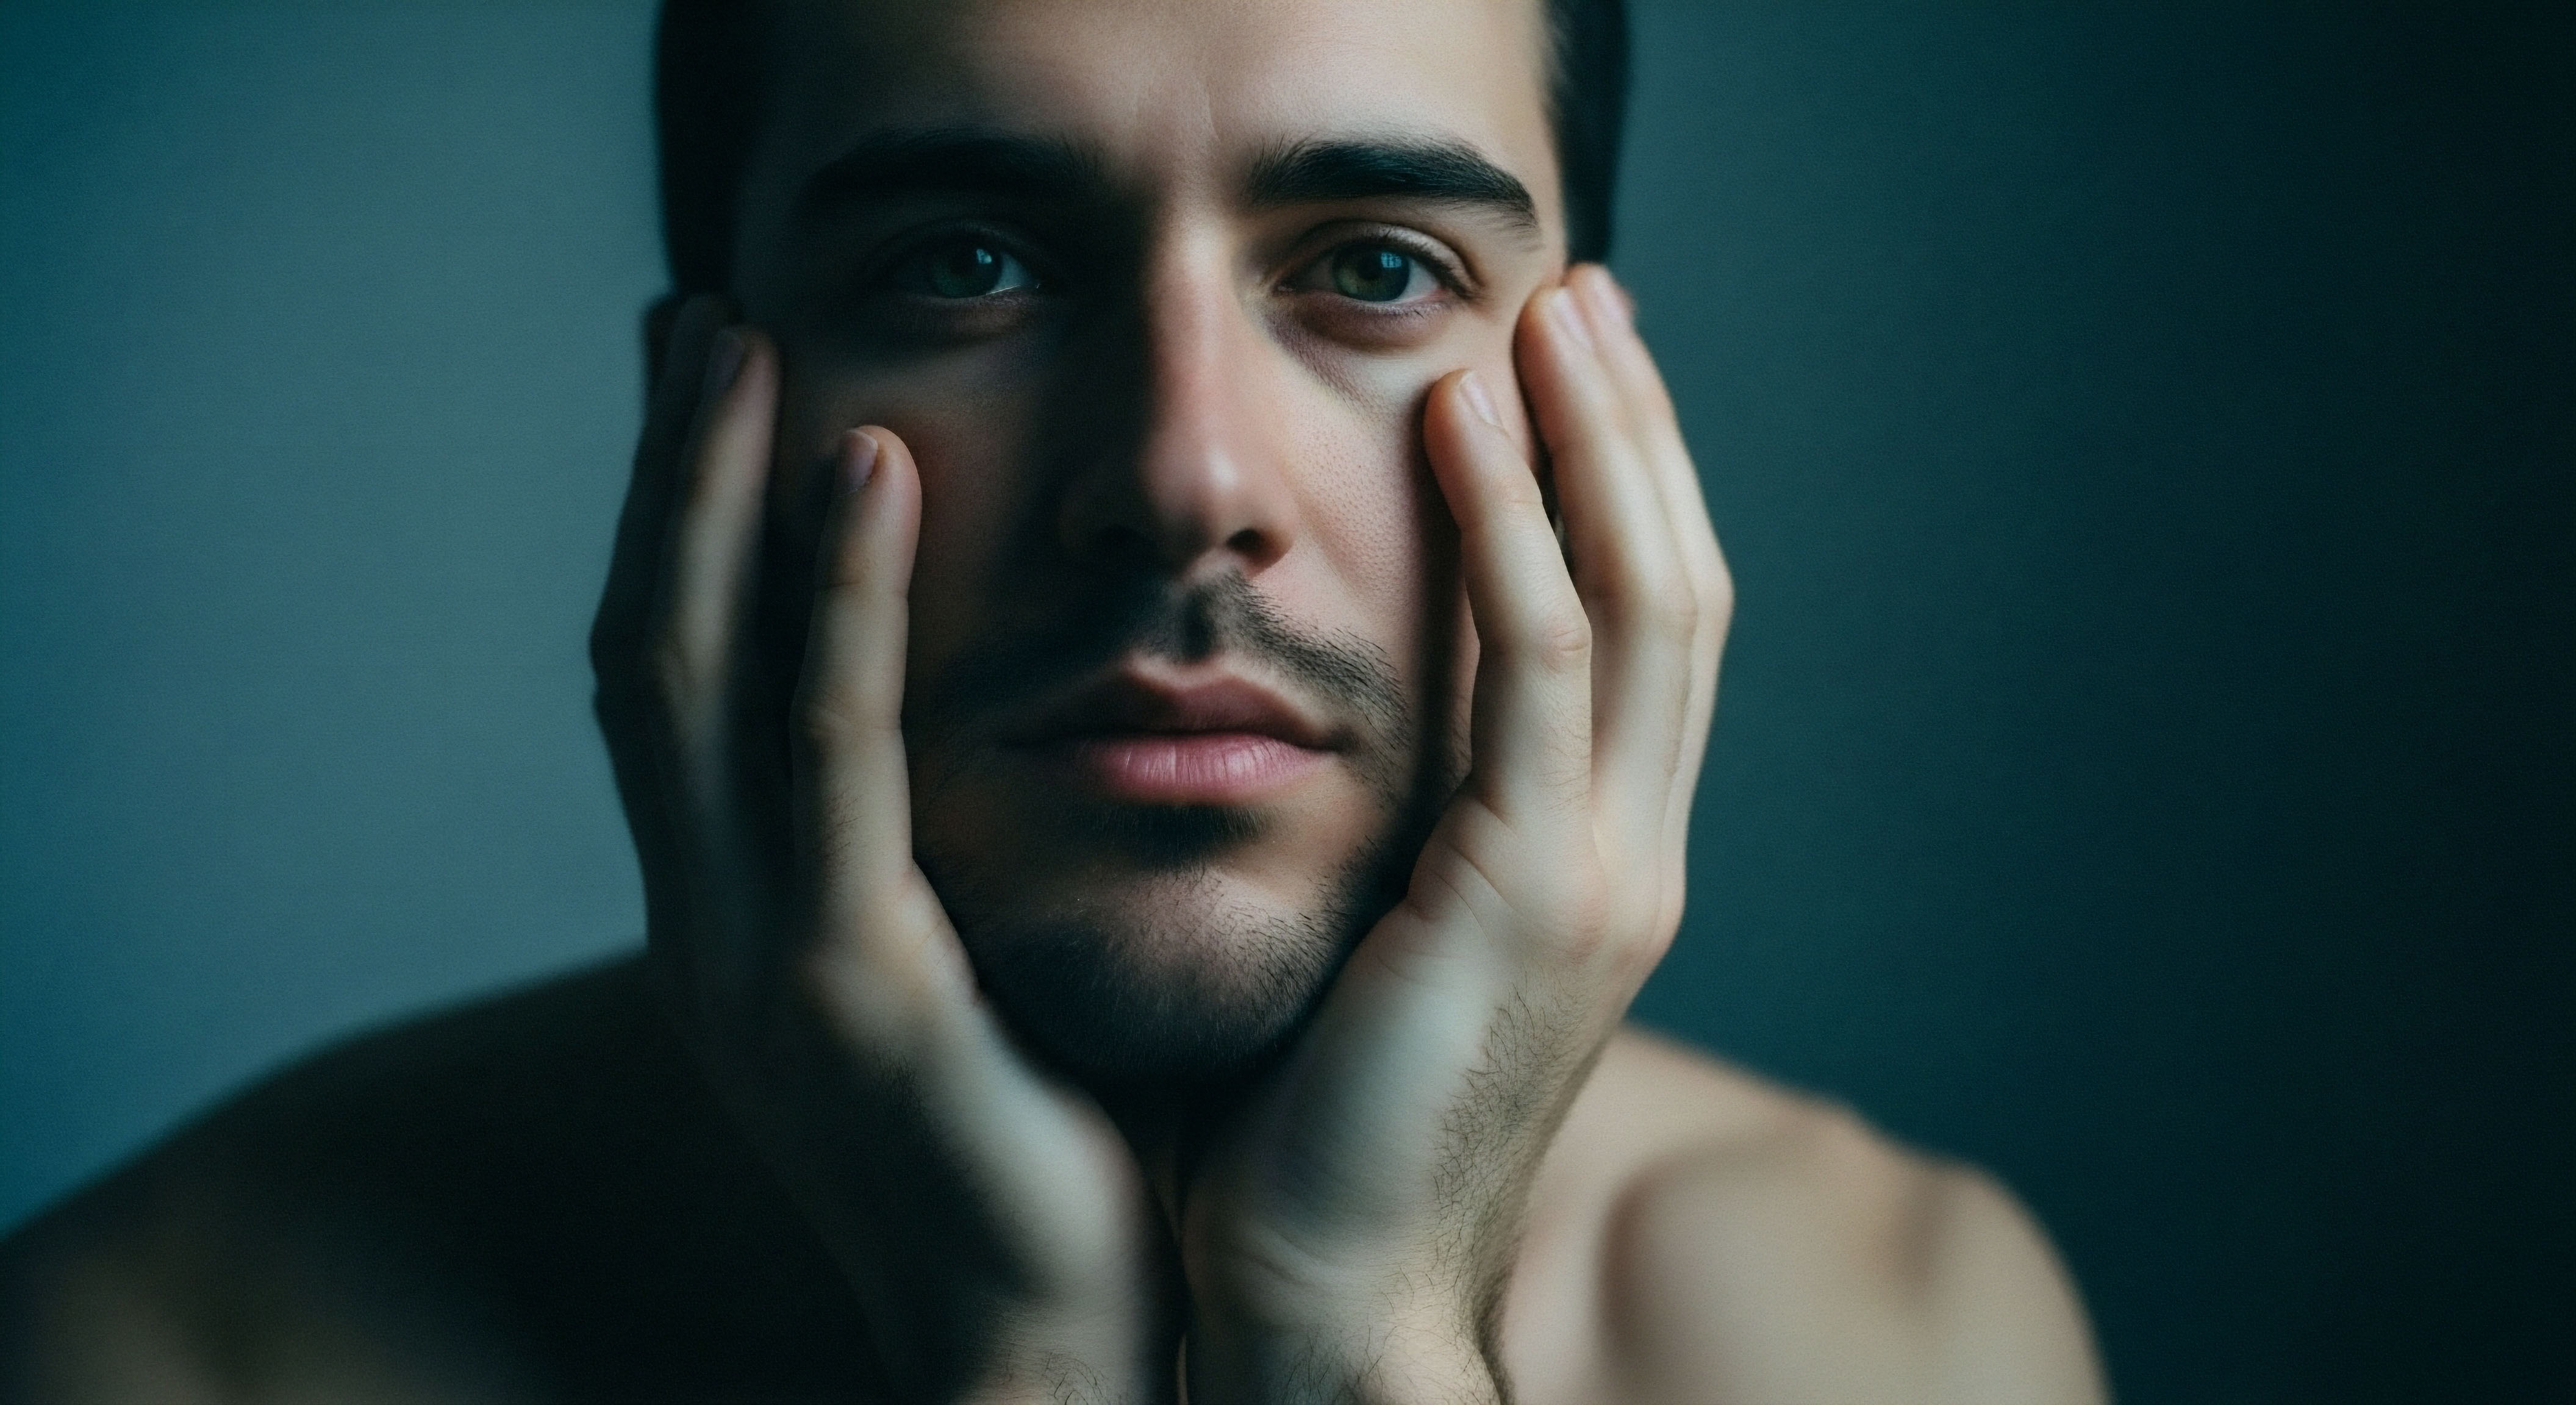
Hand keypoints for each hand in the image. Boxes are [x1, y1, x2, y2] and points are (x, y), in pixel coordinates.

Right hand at [590, 298, 1170, 1402]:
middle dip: (661, 484)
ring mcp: (761, 970)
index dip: (678, 533)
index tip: (716, 391)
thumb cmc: (1060, 1154)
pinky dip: (832, 611)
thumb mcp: (978, 973)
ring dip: (710, 502)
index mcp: (749, 927)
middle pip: (649, 657)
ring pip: (694, 688)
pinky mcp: (853, 1000)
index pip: (680, 691)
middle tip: (695, 319)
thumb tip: (1005, 715)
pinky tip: (867, 478)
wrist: (1074, 1350)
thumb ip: (946, 849)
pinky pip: (827, 767)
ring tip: (743, 345)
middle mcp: (717, 936)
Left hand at [1179, 266, 1729, 1402]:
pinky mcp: (1524, 895)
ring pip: (1637, 604)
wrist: (1322, 1302)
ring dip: (1597, 444)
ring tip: (1545, 315)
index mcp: (1601, 871)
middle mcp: (1633, 860)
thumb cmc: (1314, 1127)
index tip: (1575, 380)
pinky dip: (1514, 528)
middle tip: (1584, 301)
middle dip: (1638, 438)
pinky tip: (1464, 423)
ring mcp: (1600, 878)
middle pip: (1678, 596)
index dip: (1630, 498)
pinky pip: (1533, 665)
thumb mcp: (1383, 942)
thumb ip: (1406, 822)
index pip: (1646, 643)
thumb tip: (1350, 708)